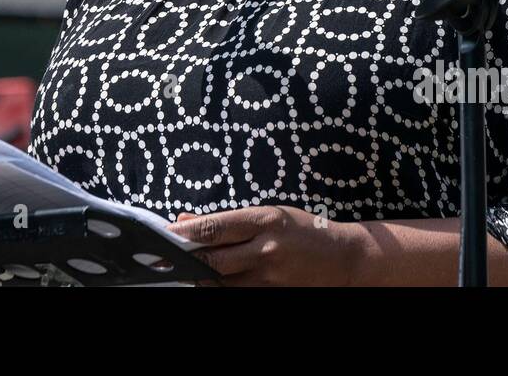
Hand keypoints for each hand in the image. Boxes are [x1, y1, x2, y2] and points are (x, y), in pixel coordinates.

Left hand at [166, 205, 363, 286]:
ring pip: (221, 281)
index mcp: (265, 221)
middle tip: (165, 256)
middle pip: (214, 260)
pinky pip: (236, 293)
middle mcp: (266, 250)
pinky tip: (211, 278)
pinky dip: (220, 286)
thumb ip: (227, 220)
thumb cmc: (302, 229)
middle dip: (186, 258)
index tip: (166, 233)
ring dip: (201, 274)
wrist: (342, 258)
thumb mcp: (268, 213)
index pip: (215, 227)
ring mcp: (270, 277)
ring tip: (188, 266)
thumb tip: (186, 219)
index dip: (186, 232)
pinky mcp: (272, 295)